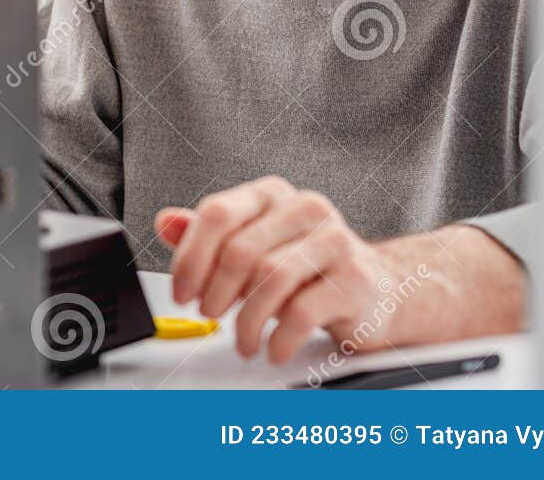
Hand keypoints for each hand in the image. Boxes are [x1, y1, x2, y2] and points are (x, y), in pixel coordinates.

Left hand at [153, 176, 391, 363]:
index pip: (218, 214)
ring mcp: (335, 241)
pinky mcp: (356, 280)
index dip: (191, 258)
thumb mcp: (253, 246)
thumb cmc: (307, 268)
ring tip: (244, 341)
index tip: (182, 292)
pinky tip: (273, 349)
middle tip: (210, 315)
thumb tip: (166, 222)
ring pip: (270, 280)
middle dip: (216, 292)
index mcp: (272, 195)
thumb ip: (209, 236)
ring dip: (247, 322)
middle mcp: (305, 209)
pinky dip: (279, 339)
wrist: (377, 288)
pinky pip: (303, 313)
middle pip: (241, 249)